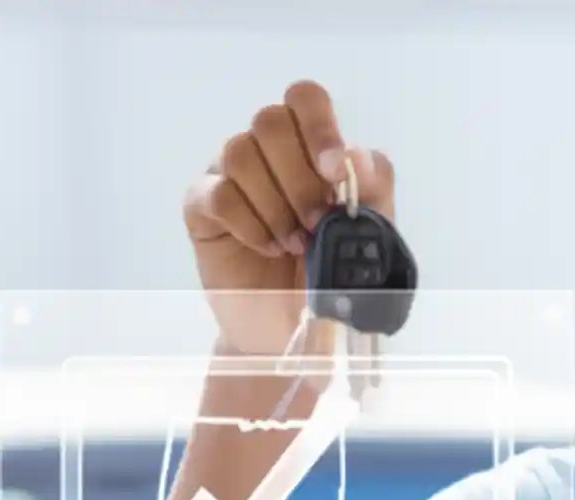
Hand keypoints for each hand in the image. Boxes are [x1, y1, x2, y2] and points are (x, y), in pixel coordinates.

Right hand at [182, 79, 395, 355]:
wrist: (294, 325)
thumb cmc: (332, 272)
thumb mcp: (368, 232)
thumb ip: (374, 190)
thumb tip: (356, 155)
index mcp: (310, 147)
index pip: (305, 99)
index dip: (319, 126)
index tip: (334, 172)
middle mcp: (267, 151)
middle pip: (270, 120)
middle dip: (300, 177)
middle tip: (317, 224)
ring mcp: (230, 174)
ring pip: (240, 151)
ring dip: (275, 204)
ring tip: (294, 244)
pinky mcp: (201, 206)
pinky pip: (217, 192)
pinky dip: (249, 223)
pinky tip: (268, 247)